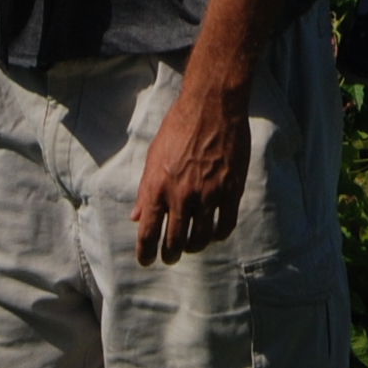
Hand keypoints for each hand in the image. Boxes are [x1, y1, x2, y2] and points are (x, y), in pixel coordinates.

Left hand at [129, 75, 249, 263]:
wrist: (212, 106)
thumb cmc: (178, 127)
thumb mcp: (153, 157)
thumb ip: (145, 190)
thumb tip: (136, 216)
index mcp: (157, 188)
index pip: (147, 233)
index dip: (145, 253)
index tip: (146, 261)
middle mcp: (181, 196)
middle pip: (173, 242)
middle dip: (169, 255)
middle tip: (170, 257)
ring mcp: (207, 195)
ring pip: (200, 239)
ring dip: (193, 247)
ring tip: (191, 245)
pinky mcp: (230, 190)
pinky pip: (224, 226)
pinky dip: (218, 235)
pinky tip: (214, 233)